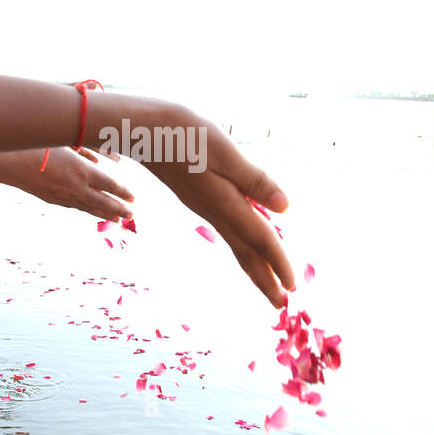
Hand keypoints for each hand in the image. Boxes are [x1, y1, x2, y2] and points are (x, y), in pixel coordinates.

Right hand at [2, 147, 134, 220]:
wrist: (10, 161)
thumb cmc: (40, 144)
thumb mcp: (68, 143)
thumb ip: (89, 152)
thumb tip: (106, 161)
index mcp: (82, 171)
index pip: (110, 185)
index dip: (123, 193)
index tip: (134, 199)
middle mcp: (75, 187)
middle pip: (103, 202)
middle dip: (119, 209)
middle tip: (132, 215)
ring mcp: (63, 196)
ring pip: (88, 208)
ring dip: (104, 214)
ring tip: (117, 220)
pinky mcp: (52, 199)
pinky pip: (74, 206)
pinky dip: (86, 210)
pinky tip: (90, 212)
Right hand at [136, 105, 294, 307]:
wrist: (141, 130)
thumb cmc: (183, 133)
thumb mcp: (224, 151)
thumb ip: (254, 180)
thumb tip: (285, 208)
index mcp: (225, 202)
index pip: (259, 239)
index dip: (278, 262)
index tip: (292, 289)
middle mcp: (215, 212)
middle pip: (245, 253)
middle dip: (264, 279)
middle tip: (281, 305)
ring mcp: (205, 207)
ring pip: (236, 245)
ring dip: (254, 267)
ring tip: (269, 284)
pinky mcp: (199, 200)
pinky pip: (227, 232)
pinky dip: (243, 247)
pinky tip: (246, 245)